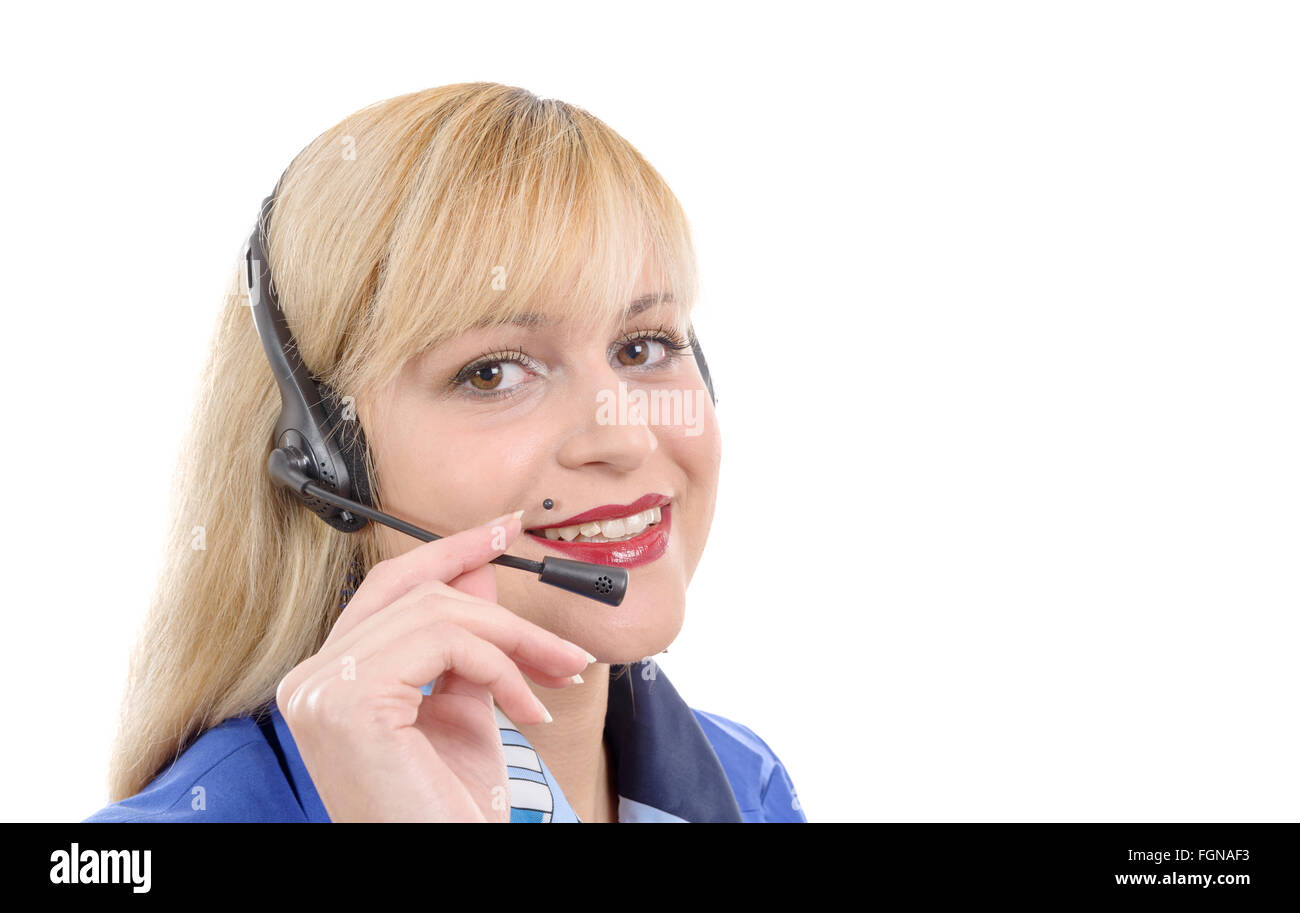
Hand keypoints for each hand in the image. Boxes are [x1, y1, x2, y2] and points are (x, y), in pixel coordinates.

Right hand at [276, 511, 592, 820]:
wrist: (447, 863)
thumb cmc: (448, 809)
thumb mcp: (464, 710)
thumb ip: (467, 643)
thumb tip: (481, 572)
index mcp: (329, 679)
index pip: (387, 588)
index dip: (447, 553)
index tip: (502, 531)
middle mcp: (311, 679)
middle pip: (419, 594)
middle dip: (505, 612)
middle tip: (565, 647)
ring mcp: (323, 689)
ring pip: (440, 613)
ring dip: (518, 644)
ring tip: (559, 680)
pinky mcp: (351, 702)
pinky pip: (449, 644)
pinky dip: (505, 668)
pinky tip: (529, 711)